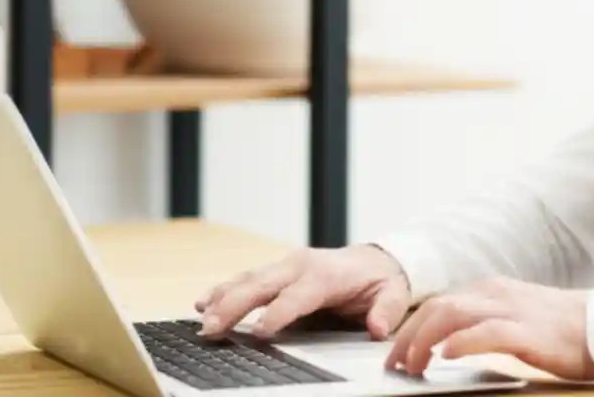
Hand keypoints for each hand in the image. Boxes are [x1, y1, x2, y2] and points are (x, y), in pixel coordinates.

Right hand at [195, 244, 410, 340]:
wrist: (374, 260)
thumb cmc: (379, 281)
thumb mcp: (392, 295)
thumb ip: (386, 311)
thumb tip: (376, 327)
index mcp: (325, 274)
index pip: (297, 296)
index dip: (279, 314)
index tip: (261, 333)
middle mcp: (299, 266)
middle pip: (261, 285)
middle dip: (235, 305)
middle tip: (212, 328)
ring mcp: (284, 267)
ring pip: (247, 280)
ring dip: (222, 297)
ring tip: (201, 316)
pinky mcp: (275, 272)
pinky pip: (245, 280)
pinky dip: (223, 290)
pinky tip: (203, 303)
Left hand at [384, 276, 593, 380]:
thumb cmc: (559, 330)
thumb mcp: (513, 316)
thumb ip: (483, 322)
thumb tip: (447, 342)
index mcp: (490, 289)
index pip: (438, 303)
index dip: (411, 328)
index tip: (397, 353)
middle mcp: (495, 294)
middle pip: (437, 307)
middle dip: (409, 336)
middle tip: (395, 365)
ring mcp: (511, 310)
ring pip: (453, 314)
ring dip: (425, 340)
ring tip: (413, 364)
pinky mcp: (527, 331)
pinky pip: (487, 332)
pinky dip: (462, 341)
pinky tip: (447, 354)